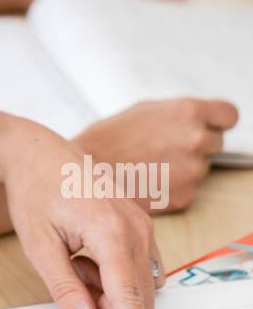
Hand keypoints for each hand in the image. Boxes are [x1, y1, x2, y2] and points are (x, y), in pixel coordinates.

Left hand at [0, 121, 163, 308]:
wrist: (38, 153)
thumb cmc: (34, 193)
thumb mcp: (38, 246)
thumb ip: (65, 290)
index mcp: (109, 230)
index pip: (129, 295)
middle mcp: (136, 226)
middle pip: (137, 294)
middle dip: (107, 303)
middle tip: (70, 275)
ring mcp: (143, 223)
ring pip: (140, 283)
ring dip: (110, 287)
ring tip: (75, 259)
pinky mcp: (142, 223)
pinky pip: (140, 266)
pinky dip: (116, 272)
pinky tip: (87, 253)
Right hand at [74, 97, 237, 212]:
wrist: (81, 177)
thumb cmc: (105, 143)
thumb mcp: (142, 111)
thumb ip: (175, 113)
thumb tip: (196, 117)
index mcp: (186, 113)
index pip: (228, 115)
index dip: (217, 120)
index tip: (210, 124)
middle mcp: (194, 141)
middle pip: (215, 142)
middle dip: (196, 144)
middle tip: (166, 147)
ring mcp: (192, 172)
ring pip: (201, 168)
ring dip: (183, 167)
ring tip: (150, 164)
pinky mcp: (184, 198)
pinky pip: (188, 189)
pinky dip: (173, 187)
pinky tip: (148, 180)